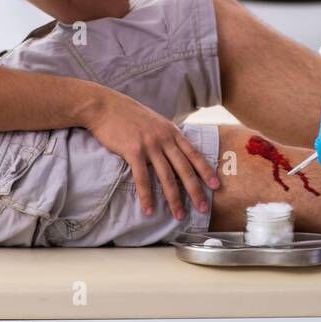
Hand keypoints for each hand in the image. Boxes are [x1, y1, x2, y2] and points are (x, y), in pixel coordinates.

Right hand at [82, 90, 218, 218]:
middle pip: (184, 169)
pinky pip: (142, 178)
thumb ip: (165, 135)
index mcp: (171, 131)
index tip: (216, 185)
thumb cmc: (127, 114)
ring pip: (166, 176)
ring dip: (174, 198)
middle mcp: (164, 138)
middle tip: (203, 208)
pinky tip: (149, 209)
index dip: (206, 170)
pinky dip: (147, 196)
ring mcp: (150, 145)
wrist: (105, 106)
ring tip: (179, 215)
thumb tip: (174, 149)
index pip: (193, 154)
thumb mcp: (154, 121)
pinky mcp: (133, 151)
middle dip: (195, 190)